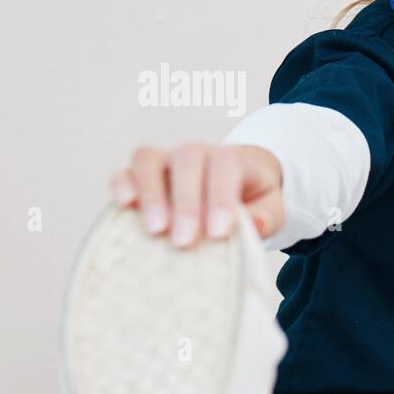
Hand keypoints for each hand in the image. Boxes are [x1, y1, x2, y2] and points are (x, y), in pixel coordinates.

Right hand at [108, 143, 284, 248]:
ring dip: (150, 193)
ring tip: (155, 229)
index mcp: (231, 158)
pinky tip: (123, 206)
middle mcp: (195, 153)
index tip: (219, 233)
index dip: (221, 198)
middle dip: (185, 203)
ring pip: (150, 160)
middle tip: (185, 241)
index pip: (225, 167)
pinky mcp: (141, 174)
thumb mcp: (272, 206)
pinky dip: (121, 184)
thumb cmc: (254, 195)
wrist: (238, 178)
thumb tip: (251, 225)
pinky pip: (125, 170)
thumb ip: (266, 216)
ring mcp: (166, 160)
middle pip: (187, 161)